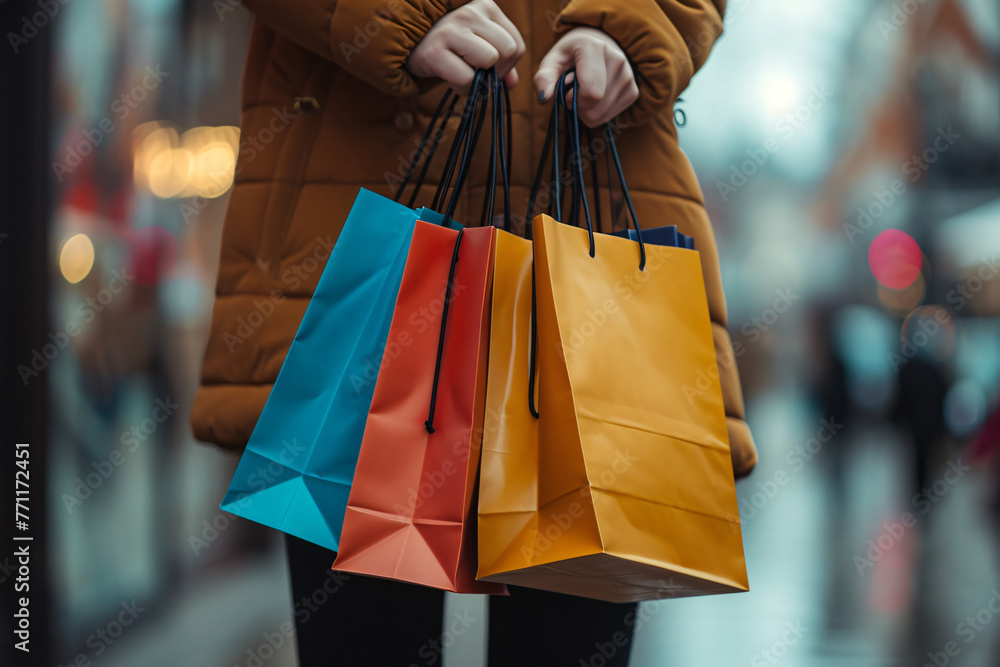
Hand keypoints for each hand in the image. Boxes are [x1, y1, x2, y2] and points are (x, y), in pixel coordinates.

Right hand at [407, 0, 524, 92]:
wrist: (407, 46)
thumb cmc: (448, 47)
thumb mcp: (477, 46)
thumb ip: (500, 63)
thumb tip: (513, 84)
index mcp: (485, 6)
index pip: (516, 45)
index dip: (508, 67)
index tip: (490, 70)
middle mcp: (470, 12)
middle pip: (508, 51)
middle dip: (496, 73)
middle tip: (478, 75)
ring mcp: (451, 29)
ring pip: (490, 60)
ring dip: (479, 80)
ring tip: (463, 74)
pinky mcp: (435, 51)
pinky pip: (467, 79)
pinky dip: (463, 88)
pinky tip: (450, 79)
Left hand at [535, 27, 638, 126]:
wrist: (596, 50)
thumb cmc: (569, 58)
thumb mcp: (552, 62)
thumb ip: (544, 78)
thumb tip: (544, 97)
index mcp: (595, 47)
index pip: (591, 92)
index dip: (573, 99)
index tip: (566, 90)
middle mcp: (618, 59)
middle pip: (595, 106)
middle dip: (578, 106)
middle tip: (575, 90)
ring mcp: (628, 76)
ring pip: (601, 115)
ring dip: (586, 111)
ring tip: (586, 91)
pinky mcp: (633, 92)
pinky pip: (609, 117)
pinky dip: (597, 114)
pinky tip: (596, 98)